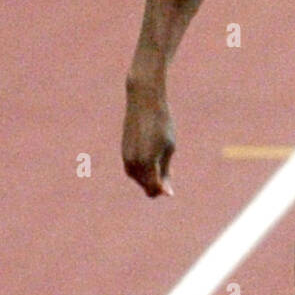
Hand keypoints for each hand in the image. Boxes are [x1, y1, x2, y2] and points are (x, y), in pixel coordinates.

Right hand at [122, 82, 175, 197]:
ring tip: (161, 159)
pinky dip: (143, 170)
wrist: (144, 102)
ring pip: (139, 180)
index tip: (171, 182)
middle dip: (157, 184)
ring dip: (150, 177)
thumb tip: (166, 193)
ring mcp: (126, 158)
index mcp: (147, 162)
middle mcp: (133, 163)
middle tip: (168, 168)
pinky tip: (152, 158)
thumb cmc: (162, 124)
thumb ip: (166, 172)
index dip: (164, 190)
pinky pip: (133, 170)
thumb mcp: (169, 148)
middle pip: (146, 186)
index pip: (154, 188)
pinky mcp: (123, 152)